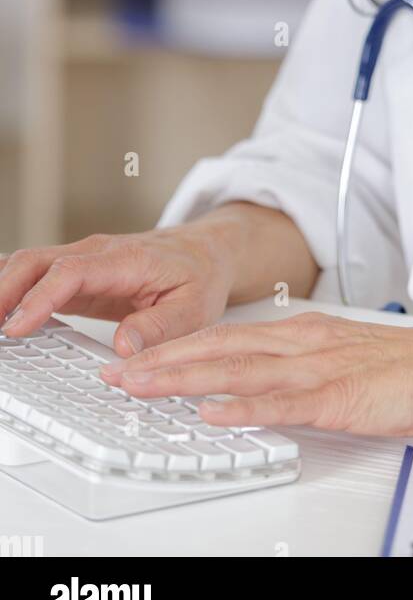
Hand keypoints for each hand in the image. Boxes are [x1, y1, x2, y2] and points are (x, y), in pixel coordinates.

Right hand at [0, 225, 235, 356]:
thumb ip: (160, 327)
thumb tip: (124, 347)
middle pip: (36, 261)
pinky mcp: (76, 274)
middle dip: (4, 290)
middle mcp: (97, 254)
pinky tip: (1, 313)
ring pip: (29, 264)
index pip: (71, 272)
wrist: (205, 252)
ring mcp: (83, 261)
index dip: (39, 298)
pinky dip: (11, 289)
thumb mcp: (195, 308)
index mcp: (125, 260)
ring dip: (2, 288)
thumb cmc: (200, 276)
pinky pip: (35, 276)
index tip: (17, 328)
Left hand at [99, 311, 412, 436]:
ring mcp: (318, 369)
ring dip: (183, 379)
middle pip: (219, 349)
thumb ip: (298, 367)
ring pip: (238, 371)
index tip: (137, 359)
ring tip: (141, 387)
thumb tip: (257, 386)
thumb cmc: (408, 366)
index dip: (176, 348)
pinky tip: (214, 414)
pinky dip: (244, 408)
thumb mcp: (342, 356)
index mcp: (303, 333)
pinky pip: (283, 404)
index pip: (225, 338)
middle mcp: (303, 344)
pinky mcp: (338, 397)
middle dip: (161, 360)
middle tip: (117, 372)